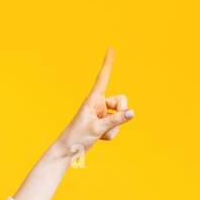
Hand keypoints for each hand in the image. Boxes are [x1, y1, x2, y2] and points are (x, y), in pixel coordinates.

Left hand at [52, 46, 134, 160]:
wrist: (67, 151)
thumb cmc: (77, 138)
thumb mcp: (97, 129)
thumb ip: (116, 120)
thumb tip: (132, 112)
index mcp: (93, 99)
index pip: (103, 77)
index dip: (107, 62)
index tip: (110, 47)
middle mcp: (98, 103)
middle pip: (122, 101)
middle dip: (120, 114)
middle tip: (106, 126)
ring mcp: (102, 113)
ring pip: (120, 116)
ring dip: (113, 128)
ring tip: (98, 134)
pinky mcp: (103, 123)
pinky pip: (116, 127)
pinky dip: (110, 134)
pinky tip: (98, 138)